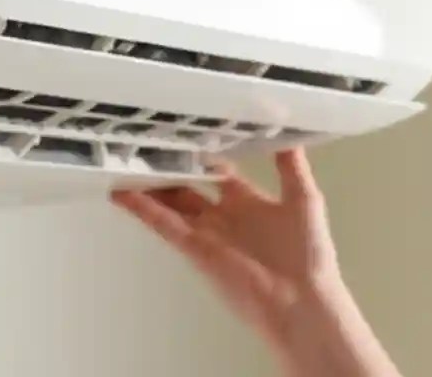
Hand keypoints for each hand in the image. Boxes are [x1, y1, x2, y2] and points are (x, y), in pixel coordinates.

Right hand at [112, 150, 400, 376]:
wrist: (301, 301)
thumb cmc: (308, 256)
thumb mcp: (304, 199)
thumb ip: (291, 165)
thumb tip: (288, 131)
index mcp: (249, 203)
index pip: (219, 172)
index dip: (203, 155)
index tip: (187, 135)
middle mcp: (224, 217)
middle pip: (188, 188)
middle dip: (168, 171)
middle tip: (146, 149)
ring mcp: (207, 233)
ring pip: (170, 204)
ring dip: (148, 187)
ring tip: (123, 166)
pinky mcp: (196, 249)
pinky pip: (165, 225)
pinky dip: (143, 209)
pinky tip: (123, 194)